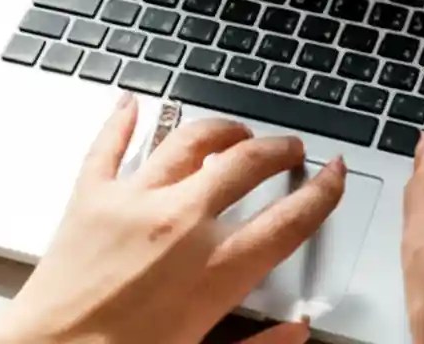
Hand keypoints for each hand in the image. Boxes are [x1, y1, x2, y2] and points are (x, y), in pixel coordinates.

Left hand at [0, 94, 346, 343]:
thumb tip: (297, 331)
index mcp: (216, 271)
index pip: (288, 220)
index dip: (321, 193)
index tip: (332, 176)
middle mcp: (181, 224)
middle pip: (246, 164)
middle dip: (279, 150)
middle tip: (290, 149)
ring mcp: (134, 202)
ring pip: (189, 140)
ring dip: (220, 129)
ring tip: (236, 130)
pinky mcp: (91, 196)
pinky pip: (110, 145)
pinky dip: (122, 120)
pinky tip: (132, 103)